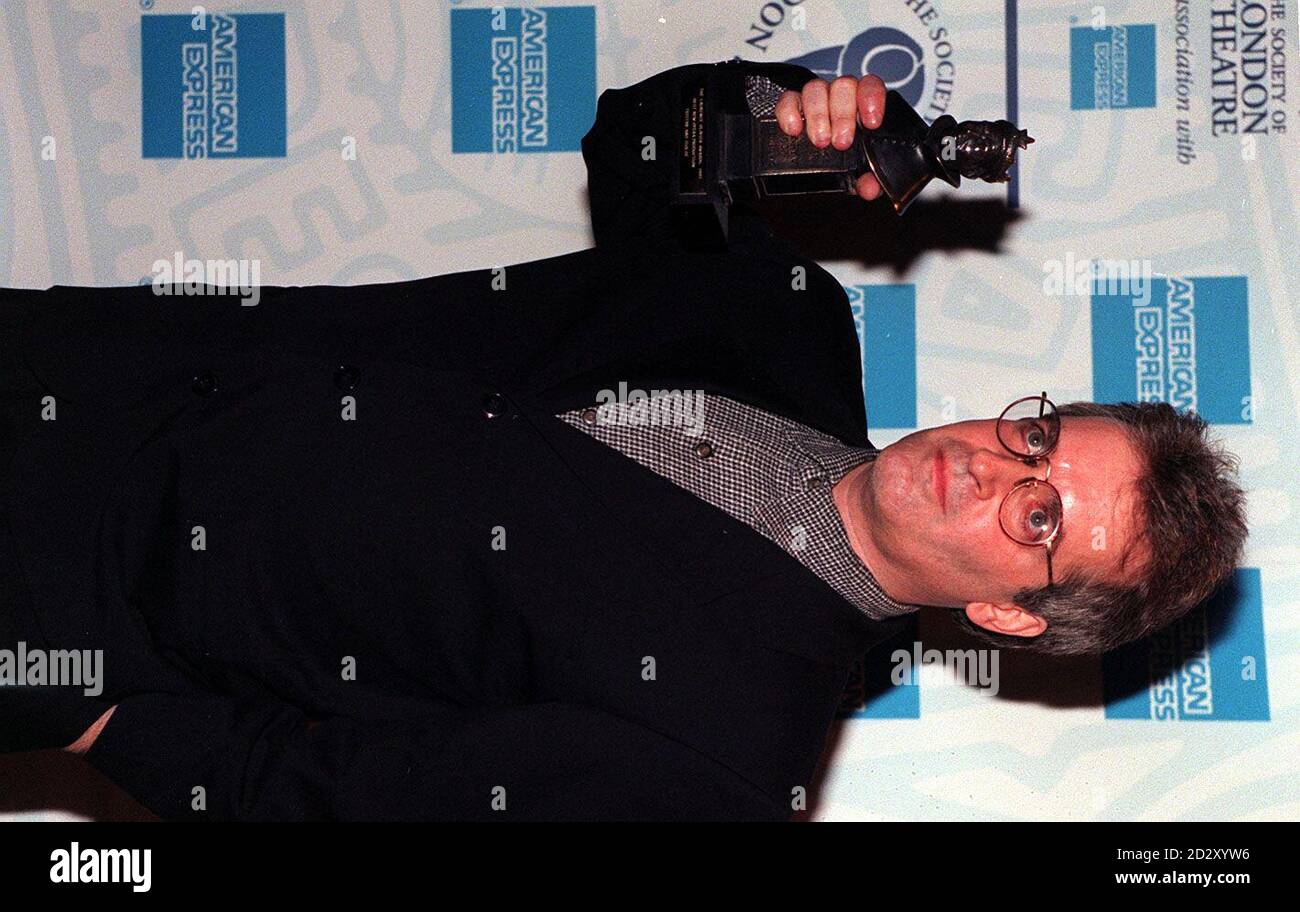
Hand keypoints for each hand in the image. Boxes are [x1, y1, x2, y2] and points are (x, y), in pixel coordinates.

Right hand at [774, 74, 886, 200]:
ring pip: (816, 88)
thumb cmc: (847, 166)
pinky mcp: (792, 107)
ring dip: (818, 115)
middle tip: (841, 143)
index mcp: (863, 108)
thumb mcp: (862, 176)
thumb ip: (871, 180)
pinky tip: (793, 130)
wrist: (824, 174)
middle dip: (842, 115)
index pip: (870, 85)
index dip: (871, 98)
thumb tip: (869, 187)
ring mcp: (816, 100)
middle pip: (843, 86)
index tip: (870, 123)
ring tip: (820, 141)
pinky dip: (789, 111)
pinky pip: (788, 98)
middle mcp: (840, 98)